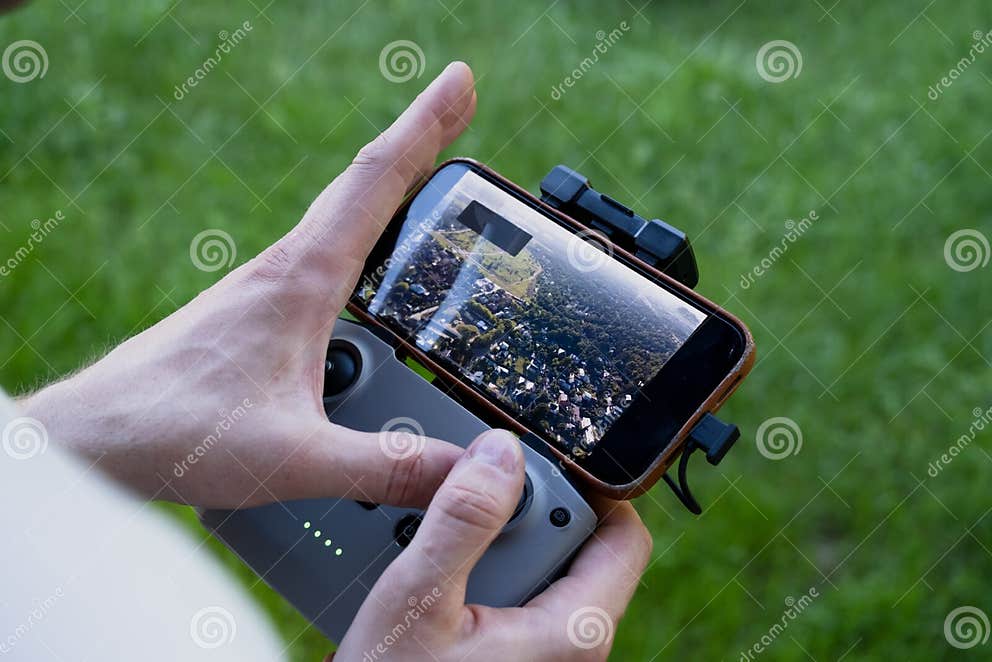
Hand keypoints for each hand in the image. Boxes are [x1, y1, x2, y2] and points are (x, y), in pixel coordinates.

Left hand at [19, 62, 477, 508]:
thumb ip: (383, 465)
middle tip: (457, 105)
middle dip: (416, 141)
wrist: (92, 440)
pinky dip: (356, 241)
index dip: (424, 127)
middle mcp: (282, 271)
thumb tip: (460, 467)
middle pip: (360, 187)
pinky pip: (319, 260)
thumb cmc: (172, 431)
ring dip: (385, 191)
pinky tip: (364, 274)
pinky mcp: (252, 318)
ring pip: (336, 223)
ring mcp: (263, 291)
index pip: (374, 183)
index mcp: (300, 280)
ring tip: (427, 179)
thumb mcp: (294, 457)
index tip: (457, 82)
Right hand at [334, 430, 652, 661]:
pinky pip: (512, 600)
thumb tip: (504, 450)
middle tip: (464, 507)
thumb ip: (464, 520)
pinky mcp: (511, 661)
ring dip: (491, 546)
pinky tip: (429, 584)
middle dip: (523, 516)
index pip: (626, 536)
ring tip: (434, 551)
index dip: (590, 487)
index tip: (533, 464)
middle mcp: (571, 650)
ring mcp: (541, 658)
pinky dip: (477, 577)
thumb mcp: (418, 598)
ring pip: (539, 571)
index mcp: (574, 632)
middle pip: (578, 546)